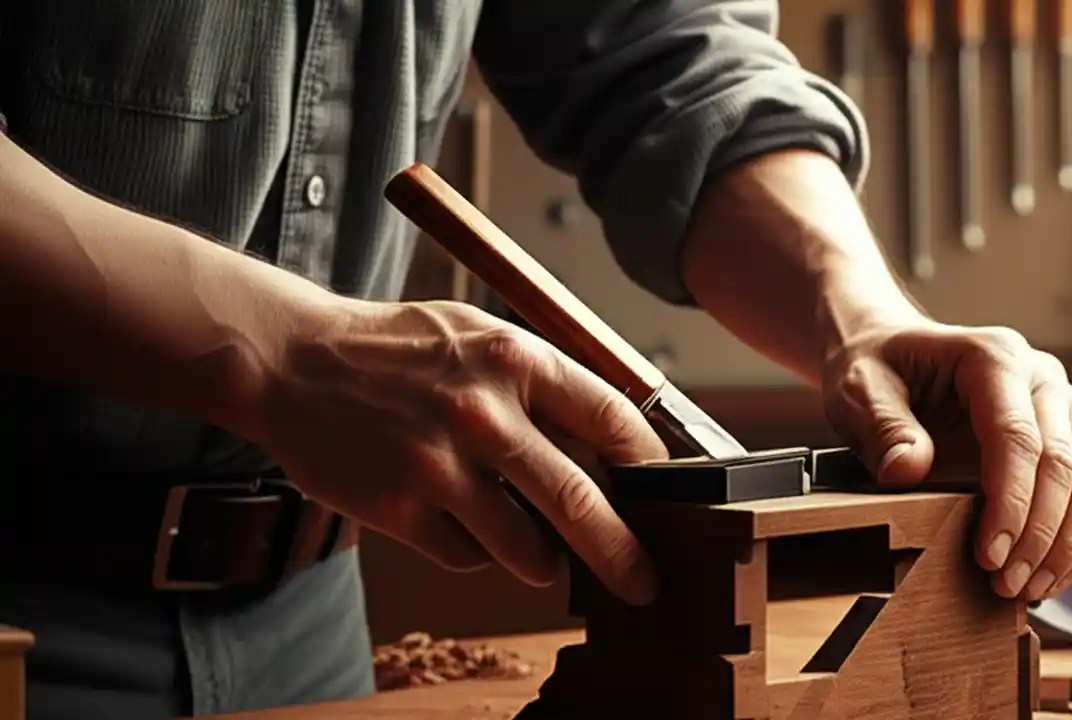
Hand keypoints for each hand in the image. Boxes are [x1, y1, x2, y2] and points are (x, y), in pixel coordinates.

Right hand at [253, 299, 667, 604]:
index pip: (612, 419)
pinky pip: (466, 556)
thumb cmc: (397, 349)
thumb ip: (543, 377)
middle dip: (621, 553)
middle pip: (579, 500)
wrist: (292, 360)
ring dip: (543, 561)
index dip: (651, 467)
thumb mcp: (479, 333)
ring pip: (524, 546)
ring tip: (541, 555)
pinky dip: (476, 552)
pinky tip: (460, 522)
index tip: (667, 496)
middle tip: (643, 582)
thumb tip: (615, 437)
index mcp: (514, 358)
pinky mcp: (398, 506)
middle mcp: (481, 411)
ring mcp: (437, 463)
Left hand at [821, 318, 1071, 602]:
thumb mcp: (858, 390)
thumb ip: (882, 427)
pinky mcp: (1067, 436)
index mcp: (993, 357)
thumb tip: (909, 470)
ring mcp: (1060, 406)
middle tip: (1005, 584)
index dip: (1010, 501)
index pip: (1017, 436)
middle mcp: (1040, 377)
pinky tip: (1048, 575)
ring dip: (1067, 543)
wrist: (891, 355)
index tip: (987, 555)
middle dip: (1039, 533)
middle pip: (1064, 462)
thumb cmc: (876, 370)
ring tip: (1027, 589)